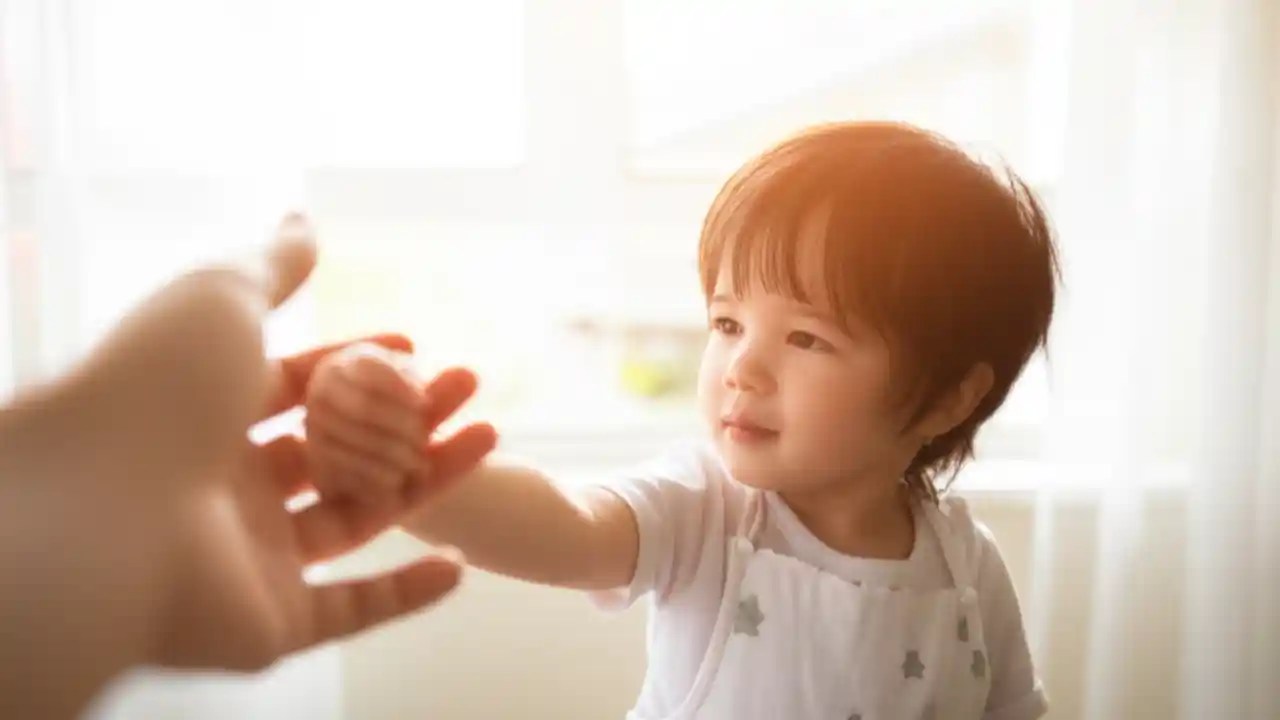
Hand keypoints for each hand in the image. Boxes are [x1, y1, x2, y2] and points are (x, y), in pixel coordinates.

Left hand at [149, 219, 497, 669]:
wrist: (98, 509)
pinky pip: (351, 611)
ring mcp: (246, 559)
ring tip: (489, 437)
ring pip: (355, 519)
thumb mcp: (221, 299)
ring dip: (426, 481)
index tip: (414, 343)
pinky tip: (456, 566)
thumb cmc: (157, 388)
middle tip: (469, 384)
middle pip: (336, 450)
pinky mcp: (269, 624)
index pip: (295, 386)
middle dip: (407, 413)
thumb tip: (303, 221)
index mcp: (202, 414)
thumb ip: (270, 267)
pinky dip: (404, 593)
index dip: (356, 361)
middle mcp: (222, 488)